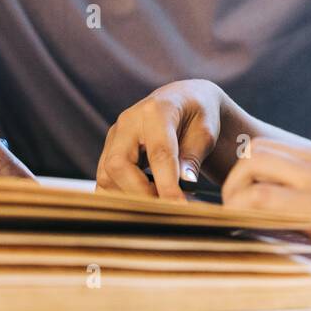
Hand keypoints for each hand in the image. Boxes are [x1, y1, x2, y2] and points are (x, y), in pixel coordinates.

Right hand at [96, 79, 226, 199]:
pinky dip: (120, 197)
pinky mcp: (108, 151)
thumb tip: (185, 186)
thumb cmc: (198, 115)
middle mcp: (128, 122)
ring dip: (130, 197)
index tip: (178, 207)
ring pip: (106, 176)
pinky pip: (104, 181)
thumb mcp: (206, 132)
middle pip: (118, 165)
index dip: (167, 184)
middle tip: (166, 209)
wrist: (184, 100)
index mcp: (156, 111)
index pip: (158, 153)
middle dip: (141, 194)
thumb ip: (193, 158)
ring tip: (159, 206)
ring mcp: (114, 137)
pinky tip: (143, 203)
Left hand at [222, 140, 310, 292]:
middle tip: (234, 208)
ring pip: (253, 165)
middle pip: (258, 149)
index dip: (253, 173)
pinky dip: (243, 211)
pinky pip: (261, 198)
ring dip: (234, 192)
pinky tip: (245, 229)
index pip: (277, 149)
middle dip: (237, 178)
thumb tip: (280, 211)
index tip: (245, 199)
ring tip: (236, 219)